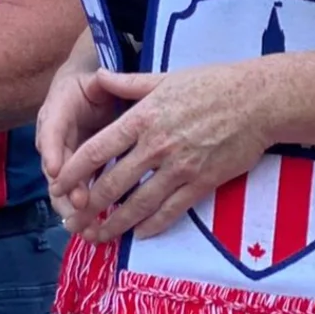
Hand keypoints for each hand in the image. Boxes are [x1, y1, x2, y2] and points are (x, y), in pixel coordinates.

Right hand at [35, 41, 117, 220]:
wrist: (84, 94)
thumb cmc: (89, 86)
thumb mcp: (93, 80)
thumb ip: (98, 83)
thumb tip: (100, 79)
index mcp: (55, 113)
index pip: (50, 132)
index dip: (52, 152)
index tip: (56, 170)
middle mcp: (52, 139)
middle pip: (53, 167)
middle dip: (65, 189)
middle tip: (78, 206)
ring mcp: (60, 158)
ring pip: (61, 186)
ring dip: (71, 207)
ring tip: (84, 226)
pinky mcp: (73, 172)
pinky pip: (74, 192)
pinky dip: (81, 210)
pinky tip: (93, 228)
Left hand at [51, 63, 273, 243]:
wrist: (257, 101)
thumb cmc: (211, 84)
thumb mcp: (164, 78)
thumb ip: (128, 83)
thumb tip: (99, 76)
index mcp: (142, 118)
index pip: (97, 150)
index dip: (74, 171)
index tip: (57, 185)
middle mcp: (156, 146)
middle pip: (113, 184)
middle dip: (88, 208)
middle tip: (71, 223)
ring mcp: (179, 167)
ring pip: (139, 204)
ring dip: (115, 224)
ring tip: (97, 237)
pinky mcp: (202, 183)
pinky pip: (171, 210)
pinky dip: (152, 226)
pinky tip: (138, 234)